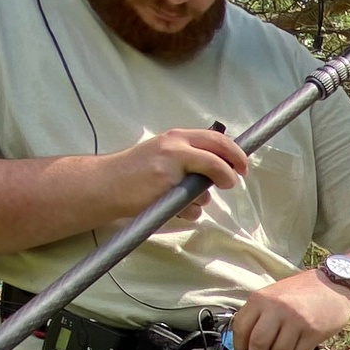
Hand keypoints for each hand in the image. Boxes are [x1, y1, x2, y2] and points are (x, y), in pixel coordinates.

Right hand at [102, 126, 247, 228]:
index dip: (235, 152)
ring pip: (205, 188)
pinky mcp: (166, 188)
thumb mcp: (163, 153)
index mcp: (176, 137)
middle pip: (218, 155)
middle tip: (234, 181)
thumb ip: (189, 157)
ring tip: (179, 200)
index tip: (243, 165)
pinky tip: (171, 207)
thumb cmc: (135, 172)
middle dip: (231, 171)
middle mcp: (175, 147)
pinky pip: (192, 207)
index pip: (216, 138)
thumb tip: (219, 170)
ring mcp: (170, 167)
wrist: (106, 184)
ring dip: (201, 199)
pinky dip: (188, 212)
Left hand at [232, 269, 349, 349]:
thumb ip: (260, 314)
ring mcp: (295, 320)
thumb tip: (249, 346)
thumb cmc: (303, 292)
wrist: (335, 285)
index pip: (241, 328)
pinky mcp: (312, 332)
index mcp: (261, 299)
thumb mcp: (275, 295)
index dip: (240, 349)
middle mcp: (276, 308)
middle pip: (258, 345)